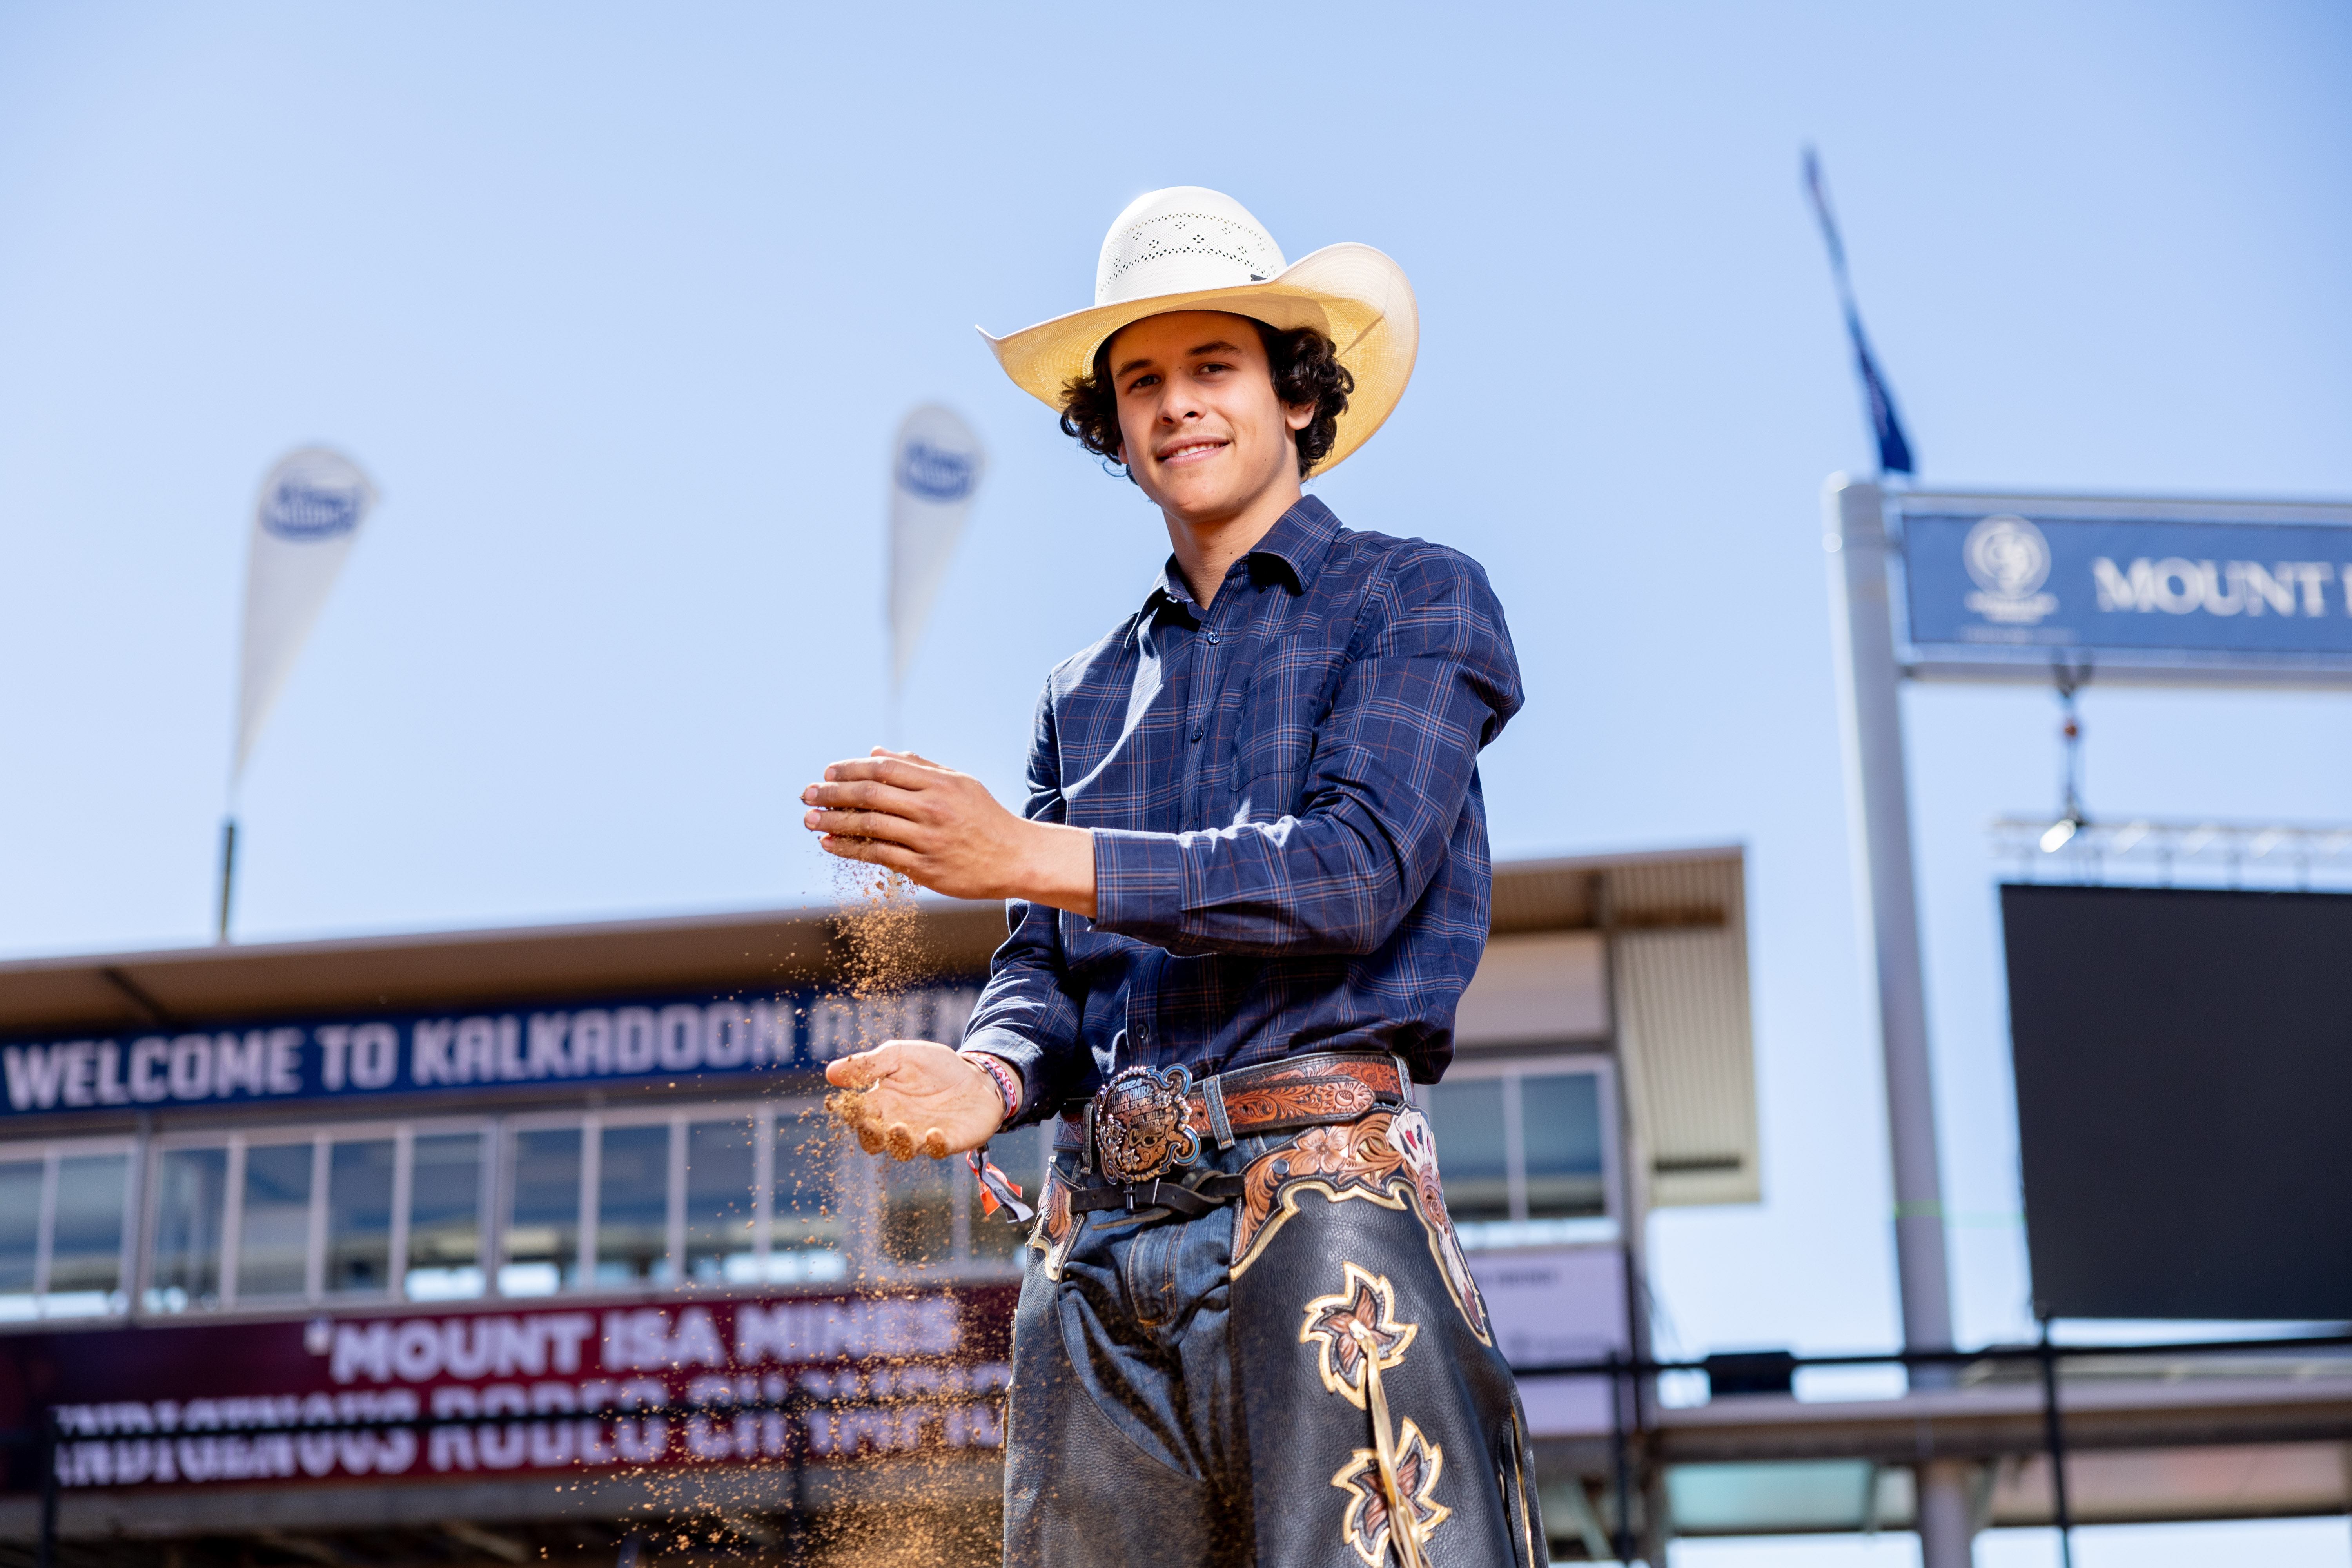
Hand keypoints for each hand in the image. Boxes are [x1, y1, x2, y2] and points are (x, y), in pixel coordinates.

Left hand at [801, 748, 1095, 915]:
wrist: (1016, 858)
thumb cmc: (986, 819)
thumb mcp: (959, 783)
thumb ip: (919, 767)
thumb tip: (878, 751)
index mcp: (939, 783)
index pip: (884, 770)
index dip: (850, 769)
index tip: (827, 772)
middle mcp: (932, 808)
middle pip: (870, 795)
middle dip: (832, 793)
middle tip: (807, 794)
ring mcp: (928, 839)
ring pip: (869, 826)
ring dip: (833, 821)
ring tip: (809, 819)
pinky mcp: (925, 868)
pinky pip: (878, 856)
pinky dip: (849, 849)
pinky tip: (829, 844)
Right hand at [823, 1039, 1004, 1158]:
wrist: (977, 1077)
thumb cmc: (935, 1066)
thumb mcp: (900, 1056)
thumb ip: (869, 1064)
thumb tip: (829, 1073)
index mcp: (881, 1103)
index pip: (856, 1114)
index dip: (849, 1112)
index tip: (847, 1105)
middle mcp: (896, 1123)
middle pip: (872, 1140)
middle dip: (869, 1134)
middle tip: (871, 1123)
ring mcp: (921, 1136)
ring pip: (900, 1150)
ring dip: (897, 1142)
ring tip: (899, 1127)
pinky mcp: (946, 1142)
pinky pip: (934, 1151)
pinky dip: (932, 1146)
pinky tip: (934, 1133)